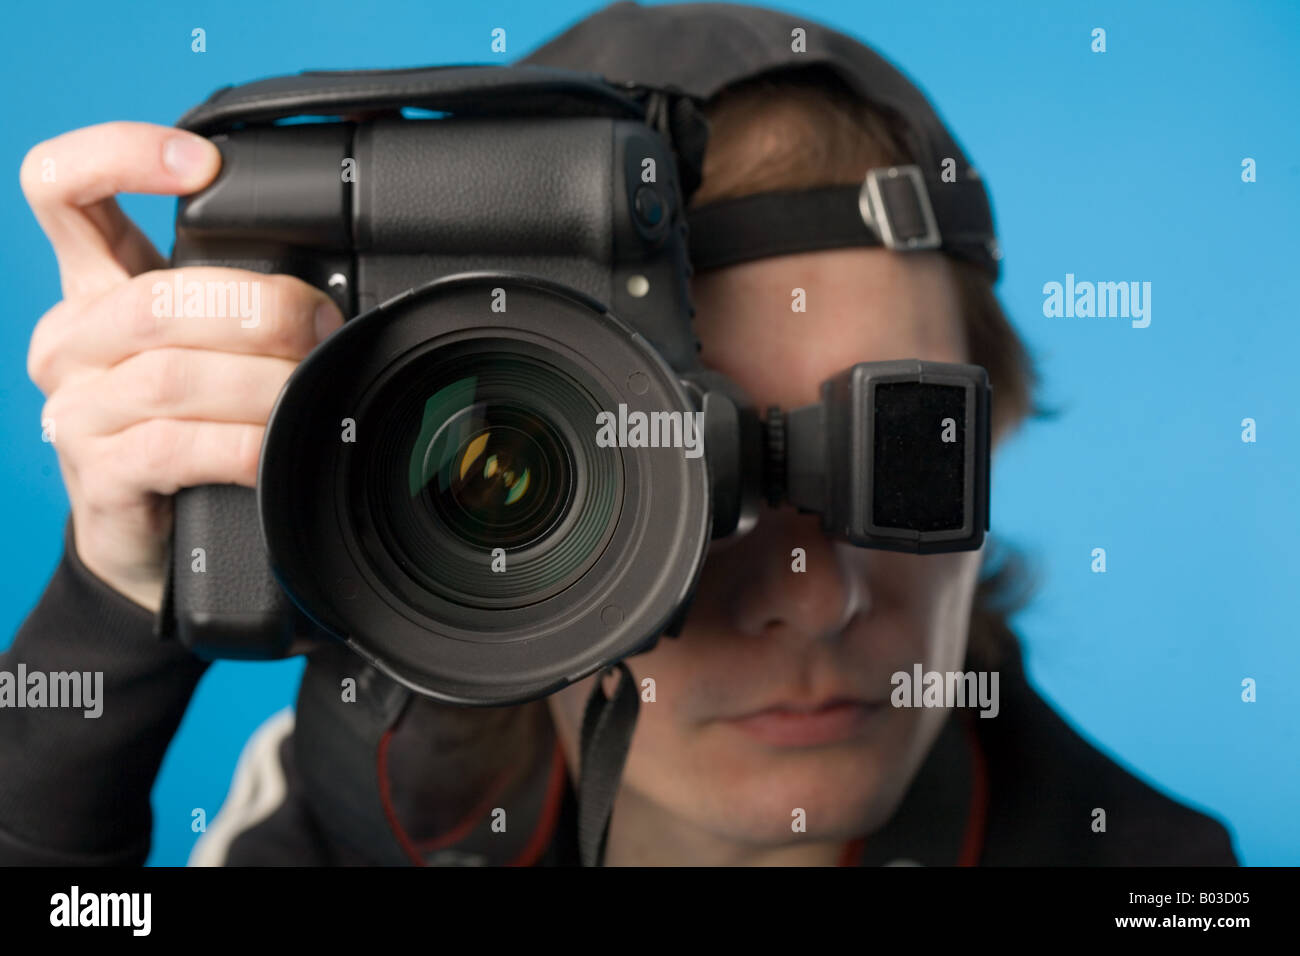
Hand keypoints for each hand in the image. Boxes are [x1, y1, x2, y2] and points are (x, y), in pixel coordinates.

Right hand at [21, 121, 343, 611]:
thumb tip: (332, 296)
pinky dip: (240, 445)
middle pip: (158, 298)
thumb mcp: (205, 349)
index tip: (200, 165)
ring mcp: (77, 410)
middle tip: (321, 331)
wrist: (150, 540)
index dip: (120, 154)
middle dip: (263, 311)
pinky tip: (271, 448)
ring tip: (308, 394)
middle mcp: (72, 339)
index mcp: (96, 288)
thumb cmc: (187, 428)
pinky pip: (173, 447)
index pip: (62, 190)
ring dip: (264, 384)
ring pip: (171, 375)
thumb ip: (238, 306)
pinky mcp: (97, 474)